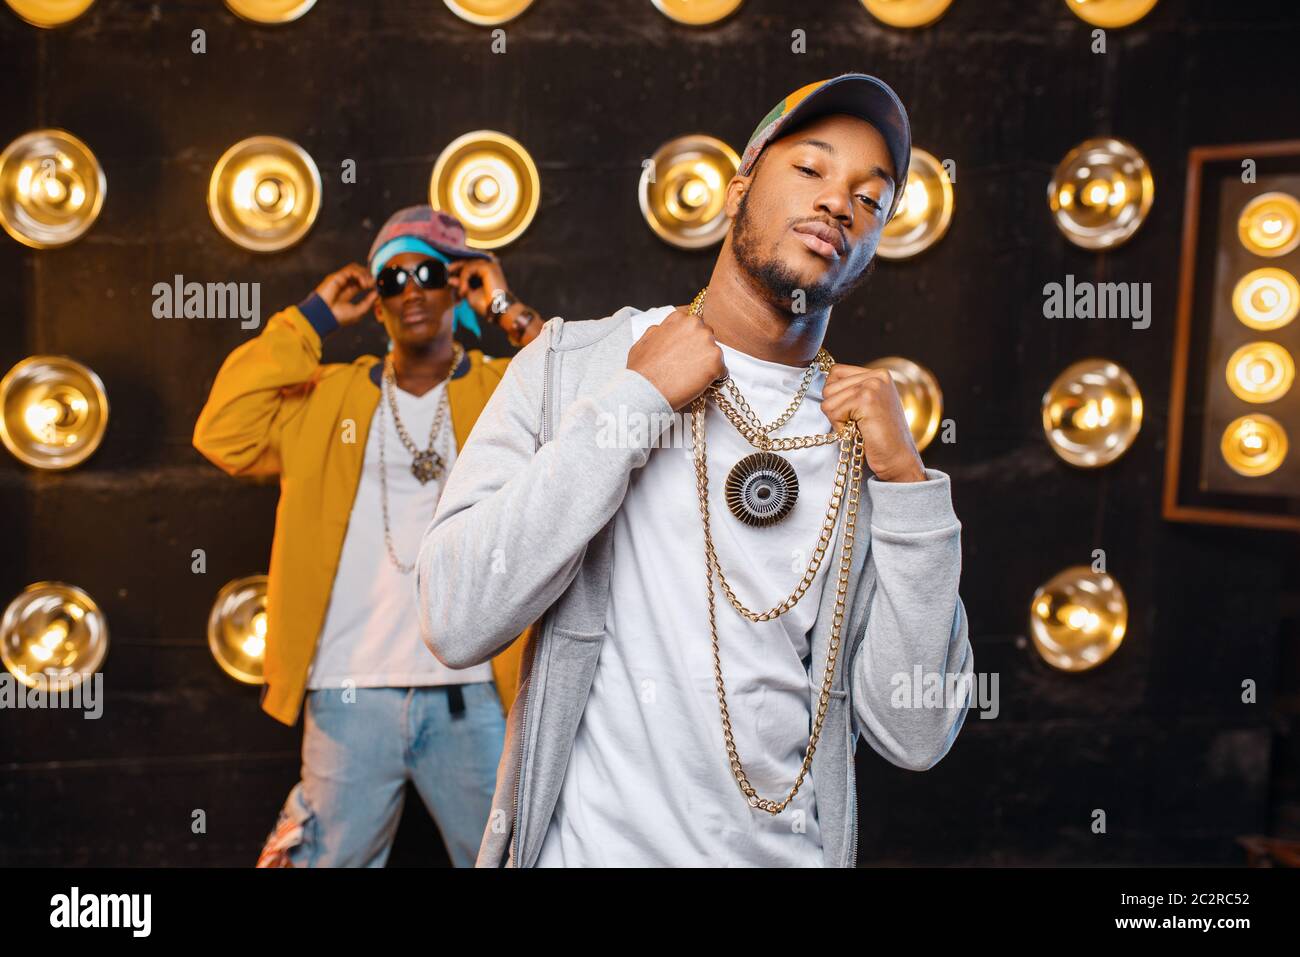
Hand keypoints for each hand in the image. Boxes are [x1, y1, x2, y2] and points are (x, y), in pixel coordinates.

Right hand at [313, 263, 376, 326]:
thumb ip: (368, 302)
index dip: (370, 281)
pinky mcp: (336, 277)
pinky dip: (360, 274)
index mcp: (347, 292)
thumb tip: (377, 293)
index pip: (361, 282)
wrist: (325, 318)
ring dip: (365, 275)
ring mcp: (339, 280)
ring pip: (355, 268)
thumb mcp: (359, 311)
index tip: (377, 286)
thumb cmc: (339, 317)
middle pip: (358, 272)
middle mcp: (343, 284)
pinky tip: (363, 284)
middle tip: (374, 283)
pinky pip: (350, 270)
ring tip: (367, 285)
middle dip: (368, 276)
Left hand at [448, 255, 508, 318]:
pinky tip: (464, 290)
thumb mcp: (469, 294)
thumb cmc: (486, 305)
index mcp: (486, 271)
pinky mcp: (488, 267)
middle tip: (448, 271)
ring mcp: (489, 265)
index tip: (449, 274)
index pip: (470, 264)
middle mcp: (489, 266)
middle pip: (468, 261)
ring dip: (461, 279)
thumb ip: (461, 285)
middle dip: (456, 266)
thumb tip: (450, 279)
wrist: (498, 310)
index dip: (459, 267)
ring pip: (467, 265)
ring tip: (461, 293)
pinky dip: (464, 279)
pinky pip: (469, 268)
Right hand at [627, 307, 726, 410]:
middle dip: (701, 349)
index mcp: (680, 318)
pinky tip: (699, 384)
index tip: (685, 350)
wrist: (646, 390)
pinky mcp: (716, 362)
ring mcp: (708, 343)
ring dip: (707, 364)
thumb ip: (660, 331)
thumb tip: (664, 330)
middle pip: (707, 336)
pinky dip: (714, 378)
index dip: (690, 339)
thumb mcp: (644, 341)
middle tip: (689, 365)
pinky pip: (722, 371)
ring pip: (715, 353)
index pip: (694, 324)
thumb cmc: (641, 370)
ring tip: (691, 377)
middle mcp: (696, 326)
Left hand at [820, 364, 926, 481]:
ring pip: (828, 400)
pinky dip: (841, 427)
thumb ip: (852, 391)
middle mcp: (877, 375)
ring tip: (859, 427)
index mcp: (878, 374)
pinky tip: (859, 432)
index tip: (852, 412)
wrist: (898, 459)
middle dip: (836, 410)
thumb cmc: (881, 437)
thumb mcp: (869, 405)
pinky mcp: (866, 400)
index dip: (835, 396)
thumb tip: (825, 385)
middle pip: (829, 386)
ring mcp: (872, 386)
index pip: (835, 372)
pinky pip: (833, 412)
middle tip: (858, 423)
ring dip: (838, 420)